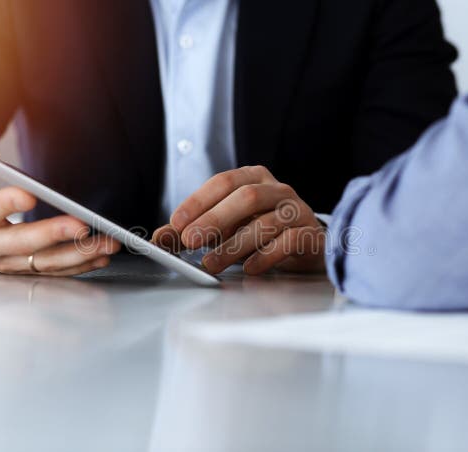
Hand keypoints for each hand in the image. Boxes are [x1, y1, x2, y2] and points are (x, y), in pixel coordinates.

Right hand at [0, 122, 119, 274]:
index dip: (4, 205)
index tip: (28, 194)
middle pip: (20, 244)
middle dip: (52, 236)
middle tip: (82, 226)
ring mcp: (4, 262)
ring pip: (42, 263)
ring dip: (77, 255)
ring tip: (106, 244)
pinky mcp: (20, 269)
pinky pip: (52, 272)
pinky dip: (78, 267)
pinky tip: (101, 257)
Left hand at [152, 166, 325, 274]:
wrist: (307, 245)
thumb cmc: (260, 230)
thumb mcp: (225, 226)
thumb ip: (192, 230)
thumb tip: (158, 239)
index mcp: (254, 177)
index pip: (223, 182)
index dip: (198, 201)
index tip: (177, 223)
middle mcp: (277, 189)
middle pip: (246, 198)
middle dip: (214, 219)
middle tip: (190, 240)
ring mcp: (296, 211)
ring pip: (266, 222)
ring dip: (234, 245)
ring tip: (211, 263)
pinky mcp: (309, 235)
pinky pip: (288, 242)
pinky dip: (265, 256)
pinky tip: (249, 269)